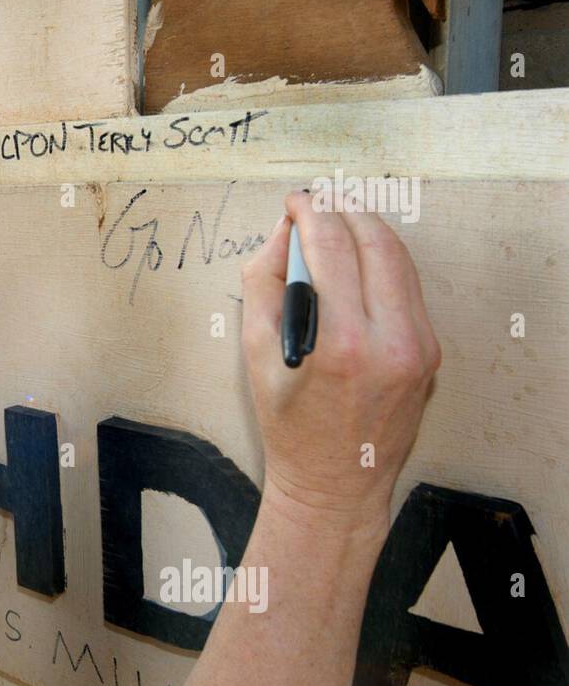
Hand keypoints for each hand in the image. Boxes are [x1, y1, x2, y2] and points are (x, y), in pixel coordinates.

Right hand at [241, 190, 439, 541]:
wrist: (335, 483)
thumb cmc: (289, 426)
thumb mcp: (255, 354)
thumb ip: (265, 283)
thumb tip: (284, 233)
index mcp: (342, 344)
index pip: (331, 248)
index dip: (310, 212)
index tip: (293, 202)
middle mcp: (391, 341)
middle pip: (374, 241)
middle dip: (342, 211)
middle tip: (314, 205)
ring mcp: (419, 347)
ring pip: (399, 258)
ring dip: (366, 230)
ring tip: (335, 222)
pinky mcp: (431, 352)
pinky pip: (408, 288)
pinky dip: (382, 263)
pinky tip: (357, 260)